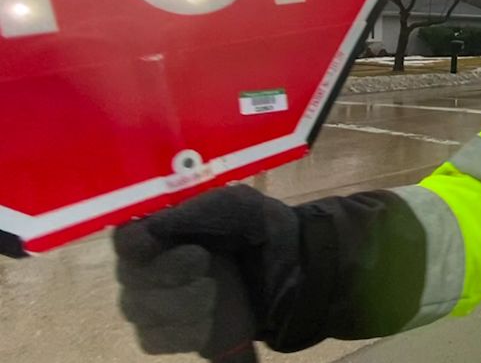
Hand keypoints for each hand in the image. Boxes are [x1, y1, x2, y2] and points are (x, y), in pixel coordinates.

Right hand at [114, 185, 298, 359]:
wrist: (290, 270)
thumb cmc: (258, 228)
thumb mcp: (241, 205)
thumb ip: (203, 208)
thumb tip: (156, 223)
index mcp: (161, 227)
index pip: (126, 237)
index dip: (135, 242)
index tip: (154, 241)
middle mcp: (148, 264)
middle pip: (131, 275)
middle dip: (167, 270)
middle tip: (202, 262)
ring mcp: (154, 301)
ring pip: (140, 309)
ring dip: (181, 302)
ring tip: (213, 291)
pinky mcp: (168, 332)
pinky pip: (156, 339)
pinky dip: (185, 331)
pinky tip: (210, 320)